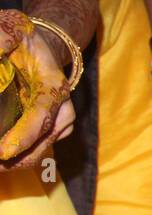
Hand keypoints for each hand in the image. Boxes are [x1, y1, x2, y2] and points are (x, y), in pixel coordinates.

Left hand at [0, 11, 75, 168]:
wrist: (46, 50)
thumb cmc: (28, 41)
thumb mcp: (15, 31)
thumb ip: (2, 39)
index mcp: (55, 88)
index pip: (41, 118)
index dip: (22, 138)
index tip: (3, 152)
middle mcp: (63, 111)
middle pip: (42, 144)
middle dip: (16, 160)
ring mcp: (60, 124)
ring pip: (39, 152)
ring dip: (15, 163)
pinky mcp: (53, 131)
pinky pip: (36, 150)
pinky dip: (18, 158)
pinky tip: (1, 161)